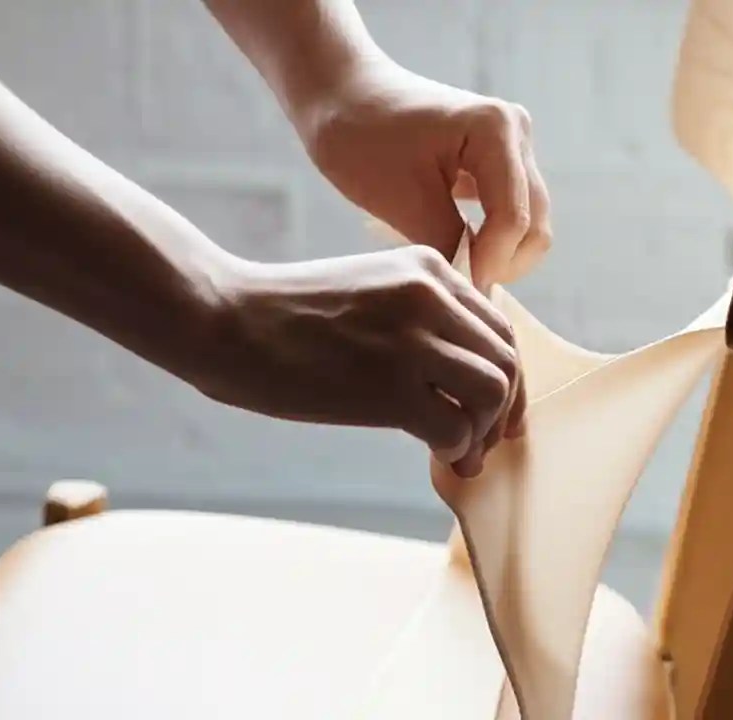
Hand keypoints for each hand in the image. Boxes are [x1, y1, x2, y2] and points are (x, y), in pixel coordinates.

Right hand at [197, 245, 526, 476]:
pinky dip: (456, 450)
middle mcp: (430, 296)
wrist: (226, 321)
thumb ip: (418, 314)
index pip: (498, 327)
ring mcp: (412, 340)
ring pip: (493, 392)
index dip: (506, 375)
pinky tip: (439, 457)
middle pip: (505, 359)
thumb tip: (459, 373)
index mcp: (428, 267)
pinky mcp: (391, 388)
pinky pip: (456, 428)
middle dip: (504, 408)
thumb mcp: (368, 288)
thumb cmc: (286, 314)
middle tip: (482, 441)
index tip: (493, 409)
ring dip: (483, 432)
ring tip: (462, 453)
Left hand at [294, 58, 551, 290]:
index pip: (513, 219)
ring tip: (451, 269)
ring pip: (528, 224)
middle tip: (456, 285)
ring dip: (497, 255)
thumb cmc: (361, 137)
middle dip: (500, 264)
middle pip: (534, 225)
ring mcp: (512, 147)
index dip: (490, 265)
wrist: (341, 95)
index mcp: (497, 130)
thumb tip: (473, 291)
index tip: (458, 292)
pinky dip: (488, 239)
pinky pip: (510, 213)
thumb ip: (447, 244)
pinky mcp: (499, 161)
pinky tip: (453, 248)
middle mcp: (517, 133)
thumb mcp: (402, 199)